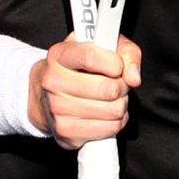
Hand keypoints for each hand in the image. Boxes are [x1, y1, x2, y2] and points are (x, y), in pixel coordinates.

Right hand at [30, 33, 141, 149]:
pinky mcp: (65, 131)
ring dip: (120, 105)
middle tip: (117, 84)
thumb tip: (133, 78)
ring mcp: (56, 109)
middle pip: (108, 89)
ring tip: (110, 98)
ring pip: (112, 110)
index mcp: (60, 55)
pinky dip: (116, 122)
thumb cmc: (79, 67)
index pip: (90, 57)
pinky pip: (108, 129)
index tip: (118, 66)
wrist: (44, 93)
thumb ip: (126, 52)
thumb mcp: (103, 46)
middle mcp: (53, 81)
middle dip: (122, 87)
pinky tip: (106, 113)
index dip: (114, 63)